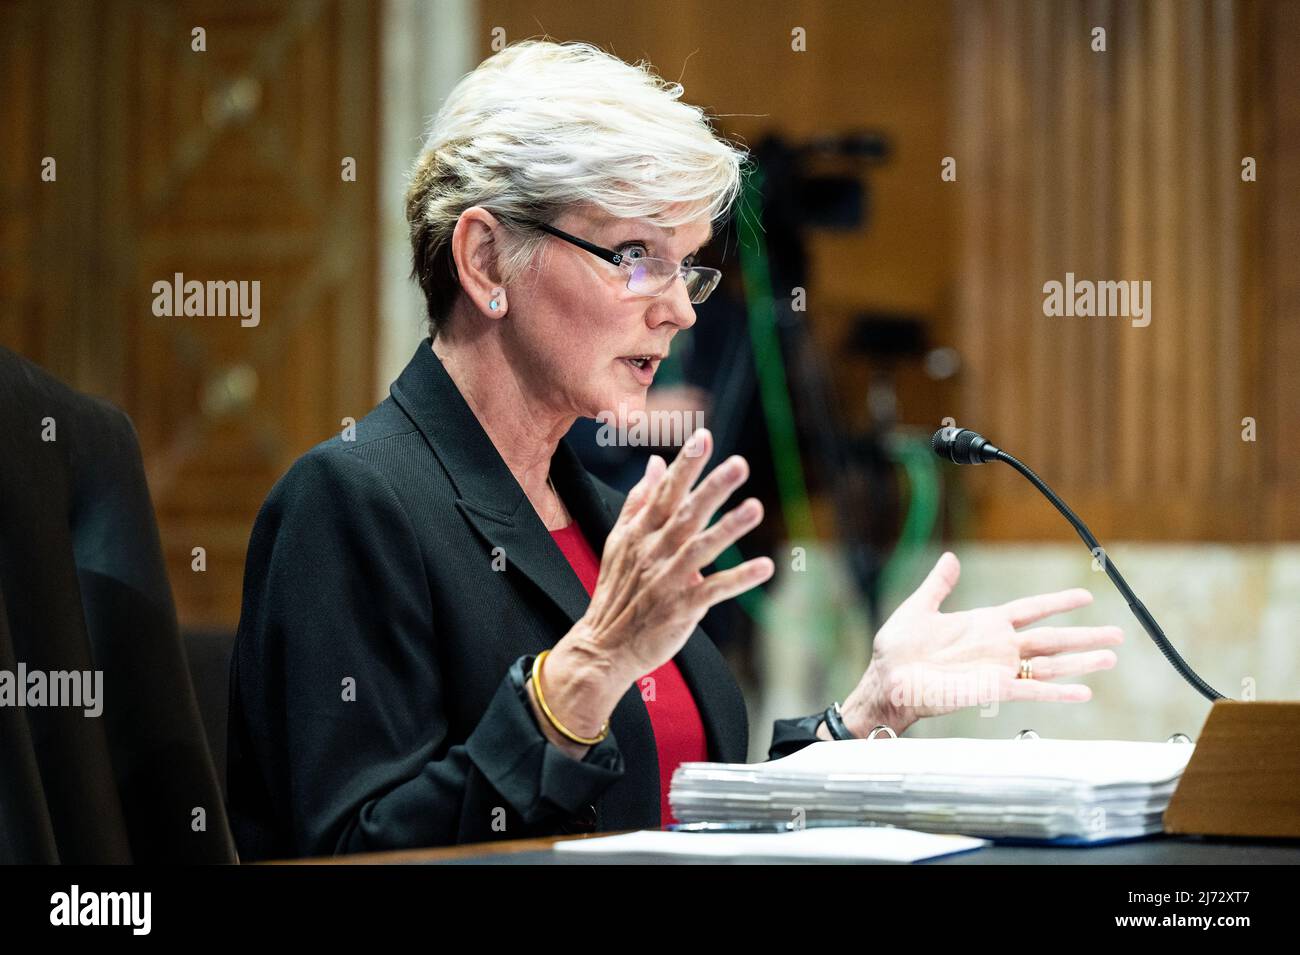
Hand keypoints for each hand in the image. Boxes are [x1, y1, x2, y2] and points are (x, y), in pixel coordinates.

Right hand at [578, 427, 773, 681]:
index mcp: (640, 533)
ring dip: (729, 528)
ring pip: (701, 548)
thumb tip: (656, 462)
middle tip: (739, 464)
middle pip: (686, 515)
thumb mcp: (619, 540)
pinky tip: (765, 567)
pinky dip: (738, 578)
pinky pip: (713, 590)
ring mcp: (667, 580)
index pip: (665, 492)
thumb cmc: (616, 590)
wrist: (604, 646)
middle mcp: (654, 552)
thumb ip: (639, 499)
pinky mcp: (681, 608)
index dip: (685, 465)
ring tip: (756, 507)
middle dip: (712, 488)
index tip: (703, 437)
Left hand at [840, 552, 1123, 734]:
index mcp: (984, 623)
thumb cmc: (897, 649)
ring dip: (1081, 662)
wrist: (887, 681)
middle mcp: (998, 646)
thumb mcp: (919, 608)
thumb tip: (950, 557)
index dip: (1057, 603)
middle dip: (1085, 635)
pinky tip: (1084, 692)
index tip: (1085, 596)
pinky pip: (1032, 691)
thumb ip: (938, 585)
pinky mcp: (992, 690)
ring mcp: (998, 669)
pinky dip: (1058, 693)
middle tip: (1119, 633)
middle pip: (1051, 638)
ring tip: (1112, 658)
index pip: (1030, 609)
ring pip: (1049, 665)